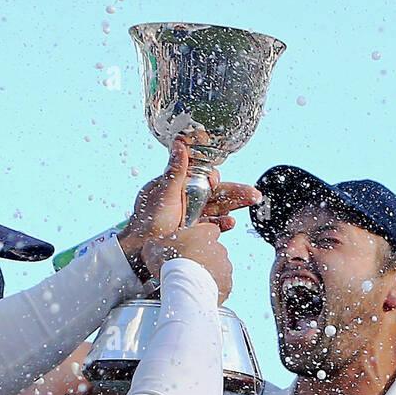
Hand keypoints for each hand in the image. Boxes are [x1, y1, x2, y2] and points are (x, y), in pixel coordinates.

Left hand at [118, 138, 260, 276]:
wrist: (141, 250)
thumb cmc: (148, 221)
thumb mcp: (163, 194)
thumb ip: (175, 171)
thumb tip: (179, 144)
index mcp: (180, 185)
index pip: (201, 176)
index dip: (212, 176)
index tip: (214, 179)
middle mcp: (189, 198)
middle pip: (217, 192)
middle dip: (236, 191)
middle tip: (254, 192)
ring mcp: (194, 215)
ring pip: (219, 206)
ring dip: (236, 204)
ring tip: (254, 200)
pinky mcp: (196, 231)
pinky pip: (214, 224)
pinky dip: (223, 223)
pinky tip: (231, 222)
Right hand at [140, 223, 232, 304]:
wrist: (184, 288)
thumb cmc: (169, 263)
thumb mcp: (154, 247)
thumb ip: (157, 243)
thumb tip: (152, 246)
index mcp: (205, 233)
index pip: (208, 230)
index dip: (198, 238)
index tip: (188, 247)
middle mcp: (220, 248)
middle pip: (214, 251)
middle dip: (203, 258)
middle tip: (187, 268)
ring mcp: (225, 267)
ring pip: (219, 269)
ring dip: (208, 274)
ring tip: (192, 283)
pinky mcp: (227, 285)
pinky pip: (221, 286)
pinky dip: (213, 290)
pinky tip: (199, 294)